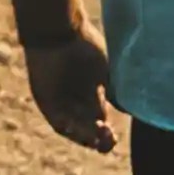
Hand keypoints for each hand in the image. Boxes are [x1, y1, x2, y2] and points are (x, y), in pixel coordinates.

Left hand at [24, 21, 116, 152]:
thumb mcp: (105, 72)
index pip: (98, 118)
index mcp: (91, 90)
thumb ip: (114, 91)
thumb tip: (127, 109)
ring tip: (100, 141)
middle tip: (111, 142)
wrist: (61, 32)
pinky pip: (57, 120)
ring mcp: (59, 101)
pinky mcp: (46, 100)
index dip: (105, 131)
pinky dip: (69, 128)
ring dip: (85, 137)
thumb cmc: (86, 46)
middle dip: (98, 137)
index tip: (116, 136)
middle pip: (86, 126)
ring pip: (72, 126)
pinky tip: (82, 132)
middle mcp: (75, 99)